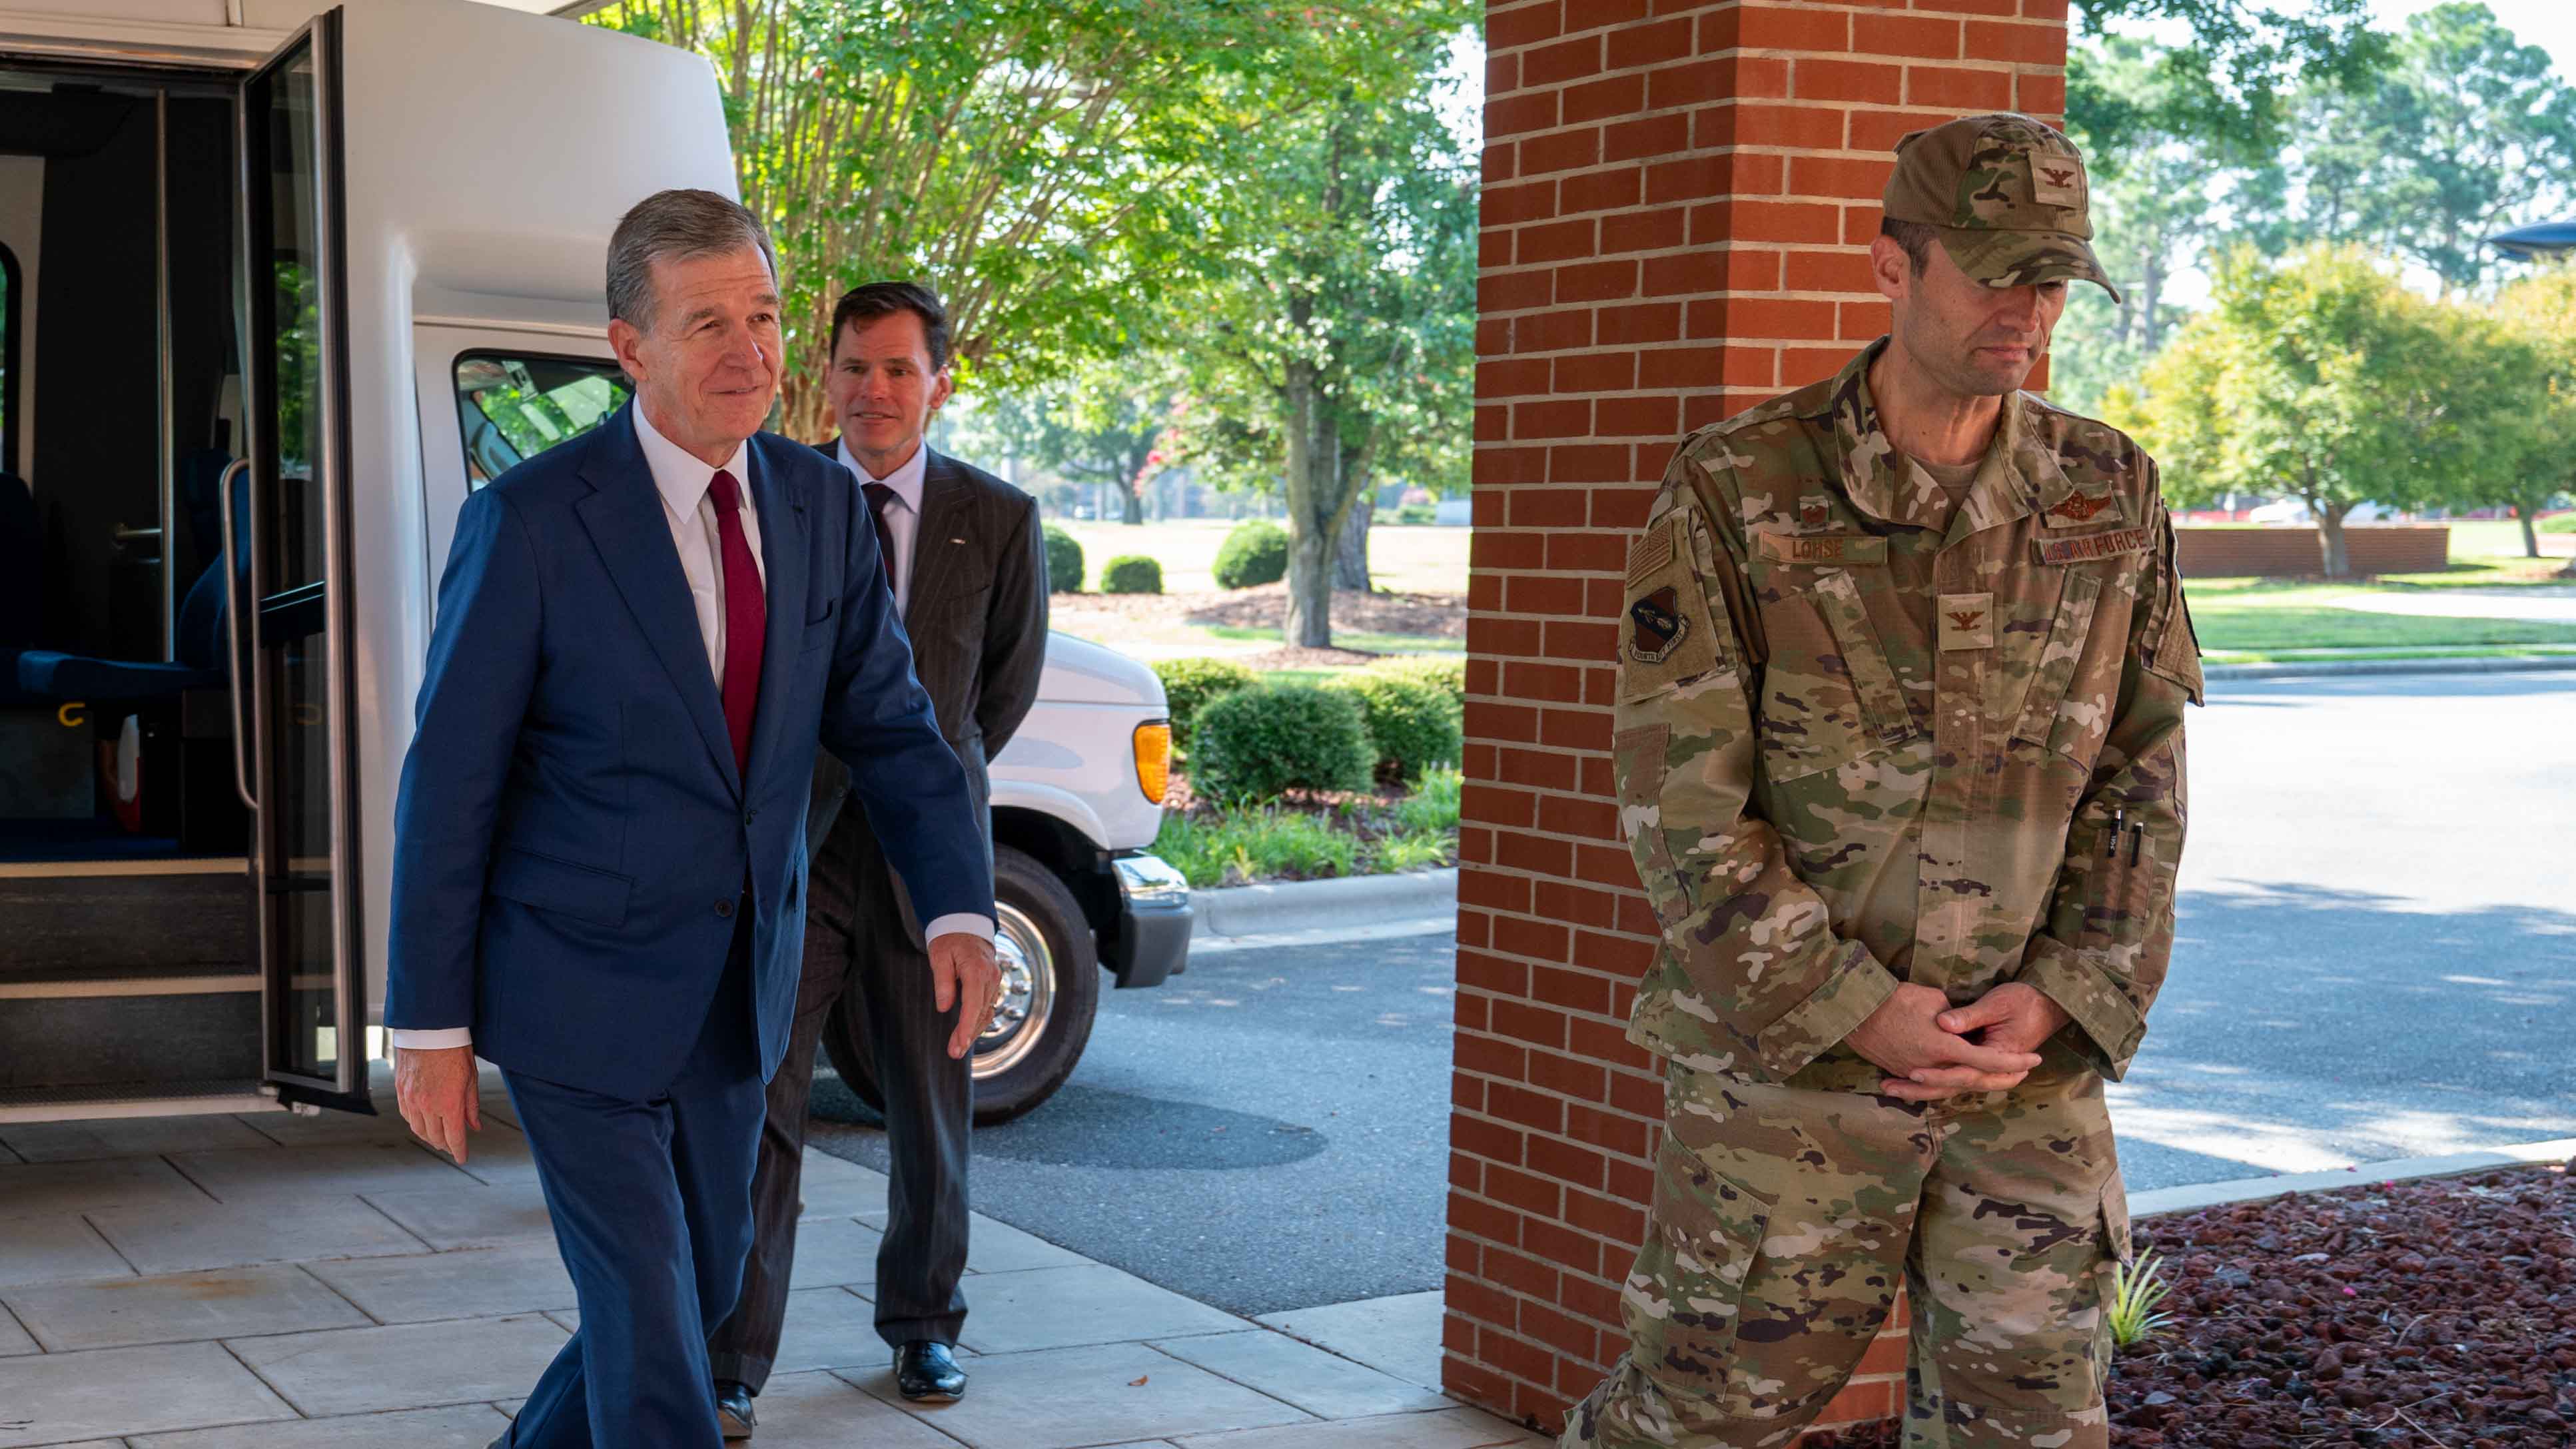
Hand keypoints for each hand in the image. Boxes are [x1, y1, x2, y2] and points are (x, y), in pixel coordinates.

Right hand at [393, 1045, 481, 1163]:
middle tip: (452, 1147)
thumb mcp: (471, 1078)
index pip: (454, 1137)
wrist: (430, 1030)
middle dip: (445, 1146)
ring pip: (418, 1129)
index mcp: (449, 1103)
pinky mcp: (401, 1091)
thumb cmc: (455, 1051)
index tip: (463, 1158)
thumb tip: (475, 1127)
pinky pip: (407, 1116)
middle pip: (435, 1137)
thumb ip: (471, 1106)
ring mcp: (411, 1099)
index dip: (459, 1151)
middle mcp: (428, 1105)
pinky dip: (416, 1124)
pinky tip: (423, 1124)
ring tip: (438, 1138)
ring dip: (429, 1138)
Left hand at [929, 933, 1002, 1060]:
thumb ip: (942, 982)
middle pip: (981, 1013)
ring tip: (959, 1047)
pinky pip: (988, 1006)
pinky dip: (979, 1020)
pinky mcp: (993, 982)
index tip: (958, 1044)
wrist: (966, 924)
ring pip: (987, 1012)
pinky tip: (968, 1031)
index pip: (973, 1006)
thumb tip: (944, 1007)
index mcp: (976, 970)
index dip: (965, 1028)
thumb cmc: (950, 939)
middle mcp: (990, 977)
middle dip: (968, 1035)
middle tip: (954, 1052)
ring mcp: (994, 980)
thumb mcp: (939, 957)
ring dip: (974, 1031)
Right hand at [1846, 983, 2044, 1103]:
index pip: (1988, 1059)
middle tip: (2021, 1076)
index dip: (2013, 1062)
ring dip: (1976, 1084)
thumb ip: (1956, 1017)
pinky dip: (1949, 1084)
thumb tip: (1962, 1026)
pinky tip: (1958, 1082)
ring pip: (1952, 1086)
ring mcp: (1916, 1072)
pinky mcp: (1902, 1072)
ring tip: (1996, 1081)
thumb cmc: (1896, 998)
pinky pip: (1932, 1084)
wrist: (1855, 1009)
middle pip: (1974, 1081)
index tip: (2034, 1060)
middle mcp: (1934, 1067)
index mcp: (1945, 1047)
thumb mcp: (1933, 999)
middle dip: (2001, 1079)